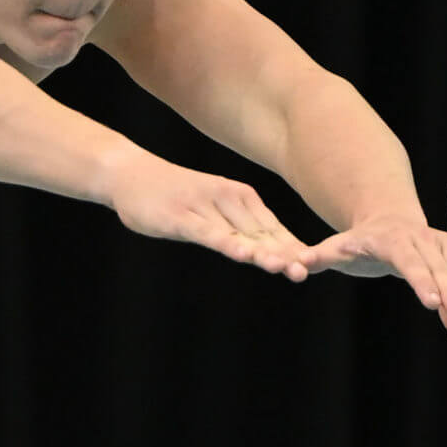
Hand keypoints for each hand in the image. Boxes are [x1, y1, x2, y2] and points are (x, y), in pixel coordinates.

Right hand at [105, 151, 309, 277]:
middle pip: (261, 234)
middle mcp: (228, 200)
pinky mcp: (182, 217)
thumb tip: (268, 250)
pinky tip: (243, 255)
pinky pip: (209, 233)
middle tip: (309, 271)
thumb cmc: (173, 197)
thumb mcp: (210, 211)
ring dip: (263, 252)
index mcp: (240, 197)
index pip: (273, 229)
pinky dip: (227, 244)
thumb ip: (236, 229)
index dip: (293, 248)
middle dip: (285, 254)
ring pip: (239, 235)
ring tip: (285, 268)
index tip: (316, 266)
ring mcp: (205, 208)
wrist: (129, 175)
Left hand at [302, 216, 446, 311]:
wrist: (384, 218)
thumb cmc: (357, 242)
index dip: (421, 281)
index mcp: (389, 241)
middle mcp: (416, 238)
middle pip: (434, 264)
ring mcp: (435, 240)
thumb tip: (301, 263)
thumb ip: (320, 257)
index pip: (407, 262)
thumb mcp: (337, 248)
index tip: (432, 302)